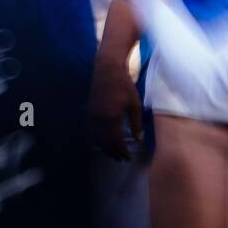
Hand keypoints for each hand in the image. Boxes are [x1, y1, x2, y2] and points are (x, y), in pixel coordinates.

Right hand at [88, 0, 143, 159]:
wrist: (107, 69)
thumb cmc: (124, 85)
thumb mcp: (135, 105)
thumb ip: (136, 124)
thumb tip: (139, 140)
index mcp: (111, 117)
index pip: (116, 141)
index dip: (122, 152)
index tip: (128, 158)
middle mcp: (99, 118)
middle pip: (105, 143)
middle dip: (113, 152)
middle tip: (122, 159)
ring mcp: (92, 115)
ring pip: (96, 138)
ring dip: (104, 148)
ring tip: (113, 154)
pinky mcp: (89, 111)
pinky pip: (91, 131)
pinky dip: (96, 139)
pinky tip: (103, 143)